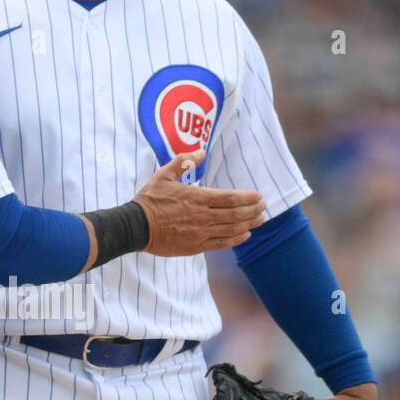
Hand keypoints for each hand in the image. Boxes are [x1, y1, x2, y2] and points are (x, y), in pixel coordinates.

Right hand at [134, 151, 266, 255]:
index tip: (258, 196)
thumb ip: (183, 162)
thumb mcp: (164, 175)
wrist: (136, 226)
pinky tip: (245, 235)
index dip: (248, 197)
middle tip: (264, 206)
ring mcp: (200, 233)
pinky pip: (220, 244)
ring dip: (249, 224)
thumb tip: (201, 152)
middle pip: (235, 214)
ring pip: (231, 229)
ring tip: (260, 220)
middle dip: (253, 210)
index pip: (230, 198)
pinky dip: (235, 239)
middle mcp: (202, 216)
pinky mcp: (195, 246)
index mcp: (197, 197)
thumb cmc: (149, 200)